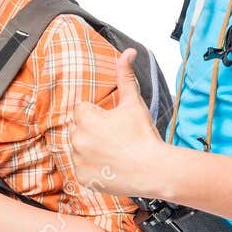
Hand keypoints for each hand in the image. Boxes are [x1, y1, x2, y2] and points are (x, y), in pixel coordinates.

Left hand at [70, 48, 167, 198]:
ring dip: (91, 150)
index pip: (82, 110)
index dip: (98, 115)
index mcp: (85, 119)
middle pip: (78, 129)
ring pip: (80, 149)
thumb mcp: (134, 103)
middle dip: (93, 132)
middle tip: (116, 139)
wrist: (154, 170)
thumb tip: (128, 52)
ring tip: (114, 154)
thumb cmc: (144, 136)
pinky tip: (110, 167)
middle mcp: (77, 139)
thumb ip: (126, 76)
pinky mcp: (83, 178)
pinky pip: (82, 169)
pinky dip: (93, 169)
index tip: (113, 124)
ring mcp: (78, 161)